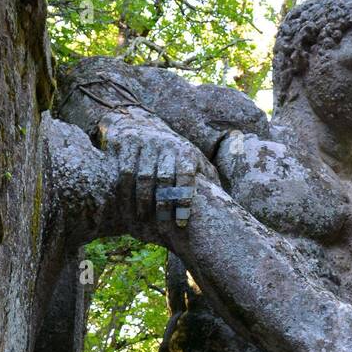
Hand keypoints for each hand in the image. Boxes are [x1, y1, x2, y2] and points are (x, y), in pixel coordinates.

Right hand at [96, 109, 214, 226]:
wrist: (144, 126)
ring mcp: (145, 142)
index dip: (183, 201)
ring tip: (142, 218)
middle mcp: (166, 144)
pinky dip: (124, 190)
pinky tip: (127, 205)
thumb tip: (226, 201)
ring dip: (141, 200)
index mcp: (186, 151)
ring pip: (141, 176)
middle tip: (161, 225)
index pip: (186, 177)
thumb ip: (208, 178)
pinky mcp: (128, 143)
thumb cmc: (175, 153)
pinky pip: (124, 170)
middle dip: (162, 205)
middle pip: (163, 179)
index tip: (180, 223)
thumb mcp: (196, 161)